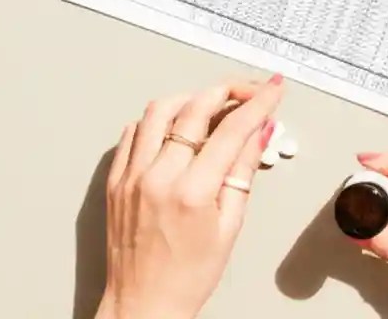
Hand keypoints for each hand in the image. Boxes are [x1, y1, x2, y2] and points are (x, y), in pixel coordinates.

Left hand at [96, 75, 284, 318]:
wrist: (143, 305)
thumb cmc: (188, 277)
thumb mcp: (230, 226)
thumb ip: (243, 172)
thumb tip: (259, 133)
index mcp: (191, 192)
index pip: (231, 130)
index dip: (258, 103)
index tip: (272, 89)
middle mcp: (157, 177)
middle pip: (194, 108)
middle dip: (227, 90)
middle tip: (248, 92)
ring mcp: (131, 176)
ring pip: (158, 111)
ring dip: (190, 98)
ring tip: (212, 105)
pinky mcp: (115, 180)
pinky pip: (133, 132)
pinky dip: (156, 120)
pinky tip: (175, 127)